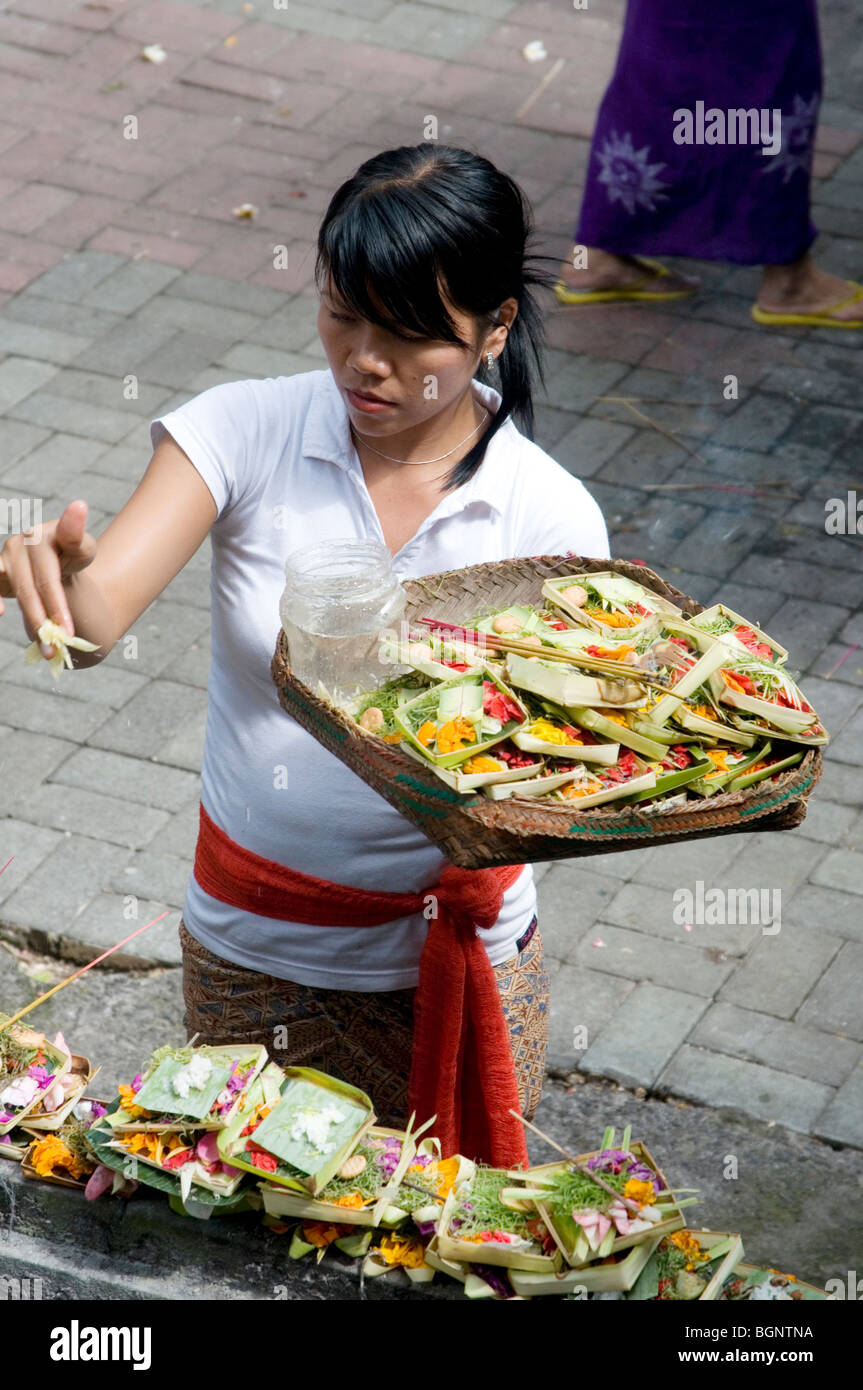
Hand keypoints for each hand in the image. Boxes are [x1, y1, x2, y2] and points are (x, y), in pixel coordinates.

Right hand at [0, 500, 96, 657]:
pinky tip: (0, 612)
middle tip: (57, 648)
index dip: (56, 605)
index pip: (48, 578)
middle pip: (30, 590)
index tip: (68, 630)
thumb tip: (79, 505)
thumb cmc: (73, 554)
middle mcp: (17, 545)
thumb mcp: (83, 548)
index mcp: (39, 538)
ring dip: (26, 618)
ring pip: (9, 590)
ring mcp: (4, 558)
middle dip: (44, 622)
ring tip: (39, 644)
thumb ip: (78, 535)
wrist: (57, 560)